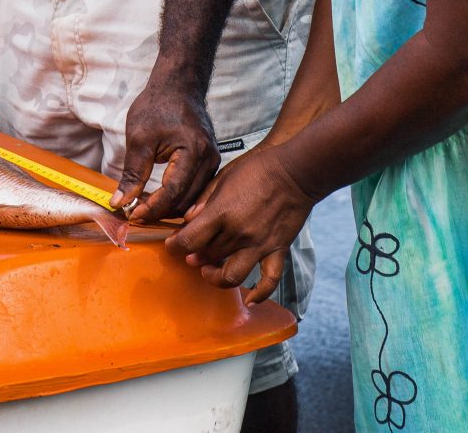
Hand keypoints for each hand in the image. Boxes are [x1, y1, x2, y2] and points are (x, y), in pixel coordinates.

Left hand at [112, 77, 218, 221]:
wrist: (178, 86)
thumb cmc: (158, 106)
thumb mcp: (139, 138)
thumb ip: (132, 173)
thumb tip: (120, 203)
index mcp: (194, 151)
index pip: (172, 192)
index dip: (151, 208)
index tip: (131, 215)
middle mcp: (209, 159)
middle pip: (185, 201)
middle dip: (159, 211)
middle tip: (134, 213)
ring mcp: (213, 161)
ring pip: (192, 200)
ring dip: (169, 208)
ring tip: (144, 208)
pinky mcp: (210, 162)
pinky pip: (196, 190)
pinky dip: (178, 198)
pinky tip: (159, 198)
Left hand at [169, 144, 316, 294]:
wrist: (294, 171)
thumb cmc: (257, 168)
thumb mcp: (223, 177)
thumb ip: (203, 200)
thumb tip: (187, 220)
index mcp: (222, 213)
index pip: (188, 240)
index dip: (174, 246)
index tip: (172, 245)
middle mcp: (239, 233)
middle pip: (206, 256)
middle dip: (193, 255)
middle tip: (191, 250)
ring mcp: (259, 245)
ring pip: (231, 276)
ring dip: (215, 278)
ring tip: (209, 271)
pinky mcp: (277, 250)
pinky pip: (270, 280)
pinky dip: (260, 294)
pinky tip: (250, 300)